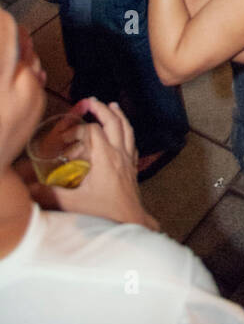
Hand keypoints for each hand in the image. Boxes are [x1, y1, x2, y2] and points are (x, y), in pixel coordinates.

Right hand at [42, 98, 156, 229]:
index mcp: (106, 158)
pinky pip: (133, 144)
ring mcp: (129, 161)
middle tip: (92, 101)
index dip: (78, 129)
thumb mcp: (74, 203)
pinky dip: (127, 133)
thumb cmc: (105, 212)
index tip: (65, 136)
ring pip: (128, 130)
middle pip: (114, 123)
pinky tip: (123, 133)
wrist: (130, 222)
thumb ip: (51, 195)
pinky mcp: (133, 169)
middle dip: (103, 109)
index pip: (93, 131)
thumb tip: (30, 189)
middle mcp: (120, 155)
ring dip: (119, 116)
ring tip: (112, 105)